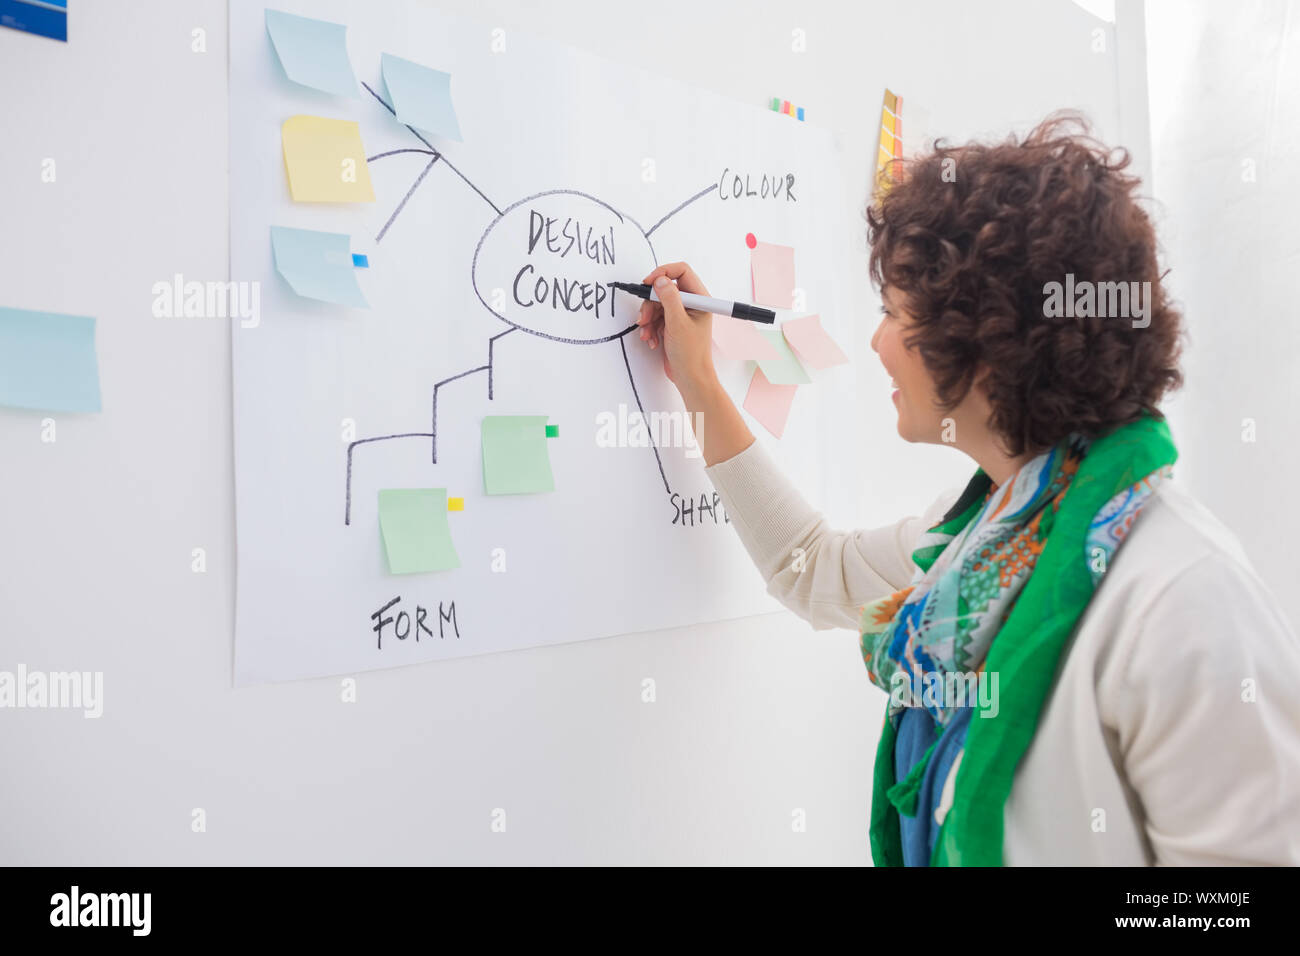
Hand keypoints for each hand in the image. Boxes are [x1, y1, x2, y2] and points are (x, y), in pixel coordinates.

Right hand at [635, 261, 716, 394]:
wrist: (689, 377)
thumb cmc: (691, 354)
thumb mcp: (678, 323)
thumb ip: (669, 298)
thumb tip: (660, 280)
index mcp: (700, 299)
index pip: (681, 272)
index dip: (663, 273)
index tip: (648, 283)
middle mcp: (691, 304)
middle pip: (664, 288)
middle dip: (651, 303)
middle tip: (644, 317)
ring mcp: (680, 314)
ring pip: (657, 304)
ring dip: (648, 318)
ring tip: (647, 333)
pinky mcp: (671, 324)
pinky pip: (655, 317)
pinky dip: (650, 327)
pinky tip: (651, 339)